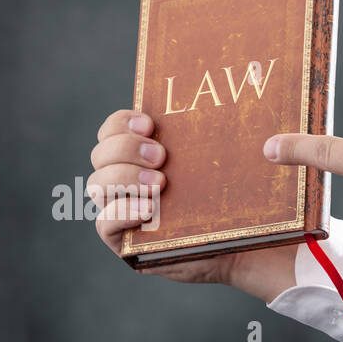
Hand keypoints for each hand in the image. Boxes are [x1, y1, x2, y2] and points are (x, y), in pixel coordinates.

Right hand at [88, 110, 295, 300]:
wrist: (246, 243)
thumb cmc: (236, 197)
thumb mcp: (224, 159)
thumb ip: (212, 132)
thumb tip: (228, 98)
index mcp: (143, 155)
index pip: (111, 129)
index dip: (121, 122)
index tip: (150, 123)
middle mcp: (126, 181)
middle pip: (100, 154)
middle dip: (126, 149)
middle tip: (162, 156)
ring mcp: (122, 211)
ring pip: (96, 185)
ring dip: (124, 179)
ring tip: (161, 184)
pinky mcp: (125, 242)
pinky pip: (103, 224)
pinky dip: (121, 212)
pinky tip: (149, 210)